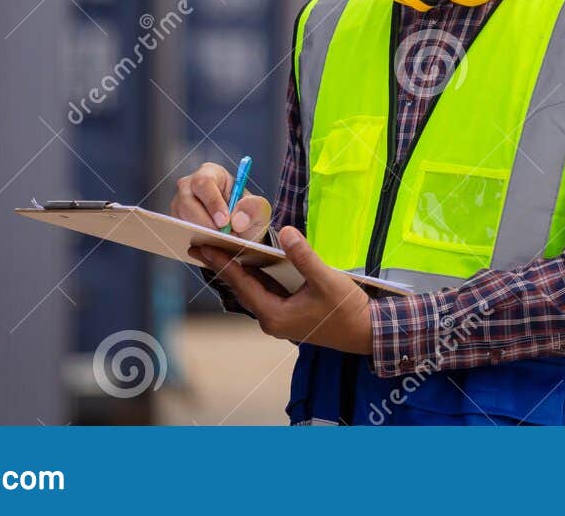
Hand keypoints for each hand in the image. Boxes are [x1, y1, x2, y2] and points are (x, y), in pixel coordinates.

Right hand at [171, 162, 271, 239]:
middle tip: (221, 236)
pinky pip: (179, 232)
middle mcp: (189, 186)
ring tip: (220, 241)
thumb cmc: (247, 213)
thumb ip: (254, 209)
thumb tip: (237, 220)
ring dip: (200, 233)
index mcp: (210, 173)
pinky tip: (210, 246)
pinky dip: (194, 241)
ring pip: (180, 219)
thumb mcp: (259, 209)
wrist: (239, 232)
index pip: (204, 183)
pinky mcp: (176, 222)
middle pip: (186, 202)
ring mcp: (179, 204)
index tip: (225, 221)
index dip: (213, 203)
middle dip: (204, 222)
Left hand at [189, 225, 373, 354]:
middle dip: (222, 266)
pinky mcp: (288, 313)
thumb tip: (286, 232)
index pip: (242, 284)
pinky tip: (249, 261)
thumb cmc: (346, 309)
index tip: (202, 248)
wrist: (365, 332)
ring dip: (236, 270)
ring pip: (252, 290)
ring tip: (218, 250)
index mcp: (275, 315)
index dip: (222, 264)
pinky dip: (254, 275)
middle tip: (199, 246)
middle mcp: (271, 319)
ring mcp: (279, 317)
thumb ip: (304, 257)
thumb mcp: (326, 280)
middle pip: (241, 288)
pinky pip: (265, 291)